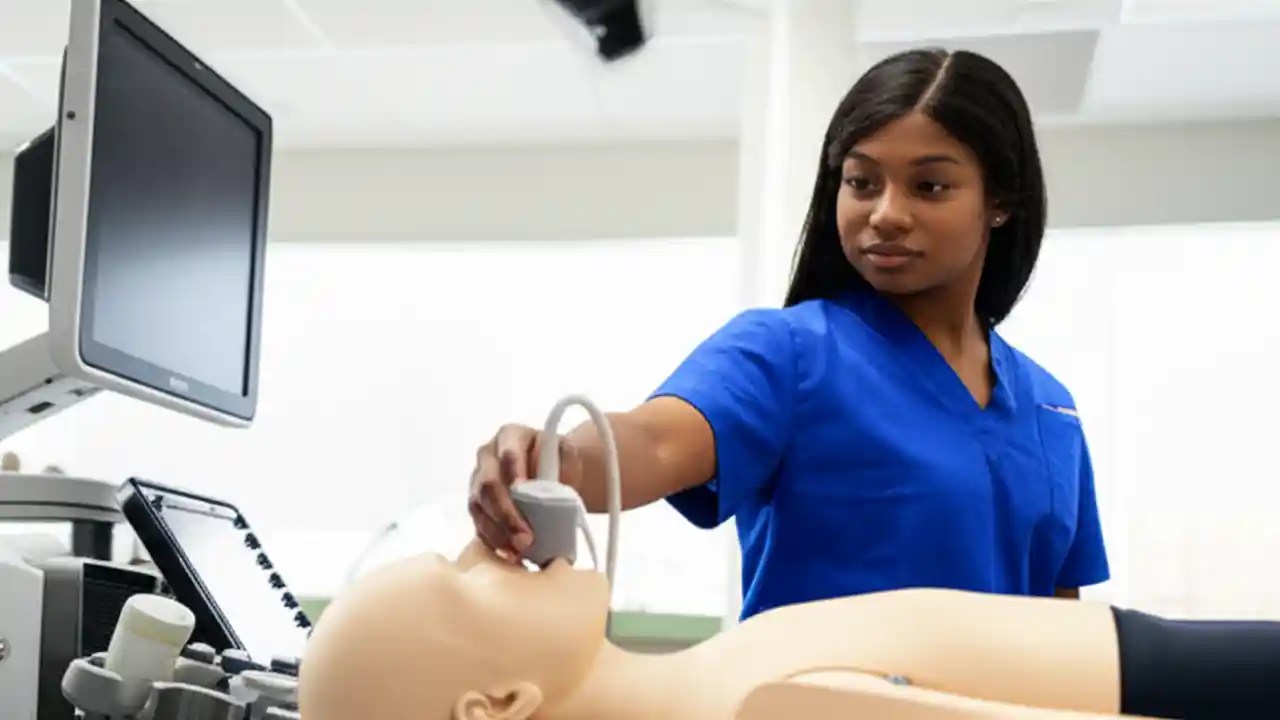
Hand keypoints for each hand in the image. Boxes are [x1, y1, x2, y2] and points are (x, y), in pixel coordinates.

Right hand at [468, 423, 583, 562]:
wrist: (551, 470)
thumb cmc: (558, 461)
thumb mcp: (567, 453)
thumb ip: (563, 464)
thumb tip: (553, 489)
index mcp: (510, 435)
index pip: (508, 454)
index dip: (513, 473)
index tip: (522, 492)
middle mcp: (488, 456)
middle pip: (488, 485)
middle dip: (505, 514)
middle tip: (525, 537)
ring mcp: (478, 481)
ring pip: (478, 508)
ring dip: (498, 532)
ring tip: (518, 551)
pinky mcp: (478, 505)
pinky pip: (478, 524)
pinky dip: (493, 541)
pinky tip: (509, 554)